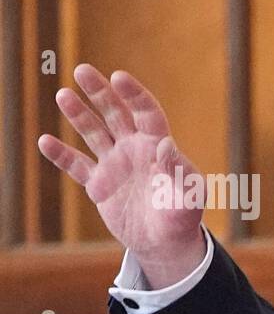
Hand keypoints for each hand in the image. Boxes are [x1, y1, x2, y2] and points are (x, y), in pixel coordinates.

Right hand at [37, 64, 206, 287]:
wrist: (166, 243)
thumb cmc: (183, 216)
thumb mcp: (188, 195)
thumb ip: (179, 170)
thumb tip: (166, 145)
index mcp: (158, 146)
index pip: (146, 113)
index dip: (134, 94)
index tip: (119, 77)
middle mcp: (134, 149)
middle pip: (115, 114)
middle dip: (99, 92)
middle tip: (82, 70)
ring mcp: (115, 165)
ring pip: (93, 133)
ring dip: (78, 115)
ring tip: (63, 95)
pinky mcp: (99, 185)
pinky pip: (76, 166)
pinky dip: (61, 155)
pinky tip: (45, 141)